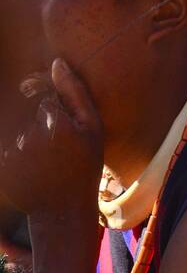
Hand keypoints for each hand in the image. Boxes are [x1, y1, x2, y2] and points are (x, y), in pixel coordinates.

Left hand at [0, 59, 102, 217]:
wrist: (62, 210)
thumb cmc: (83, 167)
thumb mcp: (92, 128)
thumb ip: (75, 93)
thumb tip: (57, 62)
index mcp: (54, 122)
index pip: (43, 96)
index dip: (53, 111)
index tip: (62, 132)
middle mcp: (29, 134)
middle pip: (26, 111)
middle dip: (37, 124)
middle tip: (53, 150)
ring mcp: (12, 150)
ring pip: (15, 126)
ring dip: (25, 137)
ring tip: (44, 160)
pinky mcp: (1, 163)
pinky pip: (7, 141)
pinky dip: (15, 149)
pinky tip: (32, 167)